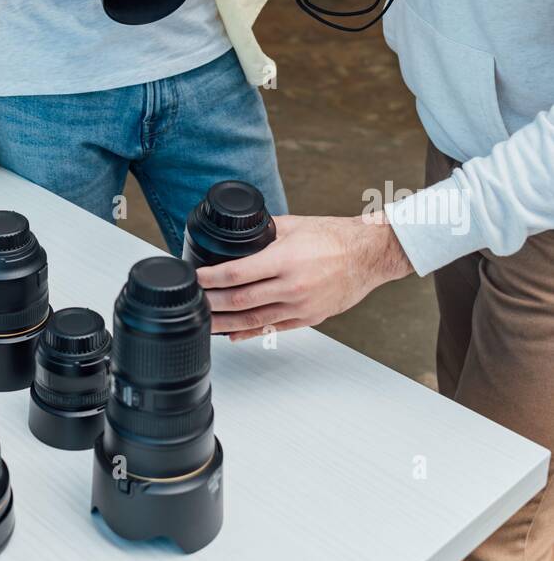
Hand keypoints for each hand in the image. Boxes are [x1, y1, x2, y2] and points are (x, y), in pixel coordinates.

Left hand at [196, 210, 412, 338]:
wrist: (368, 255)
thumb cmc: (334, 237)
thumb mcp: (294, 226)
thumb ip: (264, 231)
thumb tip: (239, 235)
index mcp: (284, 259)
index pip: (237, 273)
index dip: (211, 278)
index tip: (196, 277)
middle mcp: (291, 286)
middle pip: (240, 300)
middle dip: (212, 303)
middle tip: (193, 302)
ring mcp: (300, 306)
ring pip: (254, 320)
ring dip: (225, 323)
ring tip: (204, 322)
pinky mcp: (308, 318)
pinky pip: (274, 329)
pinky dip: (251, 333)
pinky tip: (233, 335)